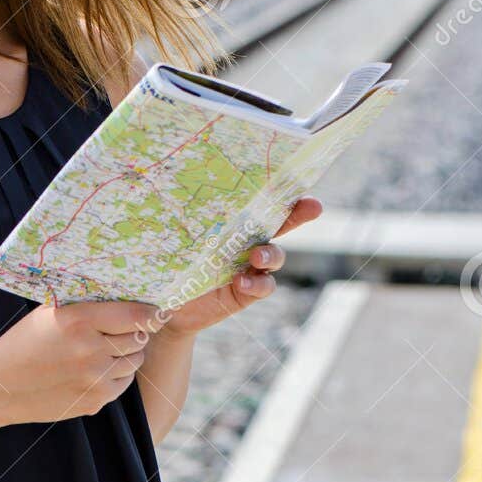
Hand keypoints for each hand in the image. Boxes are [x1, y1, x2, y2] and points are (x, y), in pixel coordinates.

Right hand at [0, 297, 166, 422]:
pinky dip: (116, 375)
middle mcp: (89, 349)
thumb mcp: (49, 313)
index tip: (156, 312)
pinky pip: (123, 383)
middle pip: (138, 337)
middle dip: (136, 332)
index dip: (151, 313)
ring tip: (106, 350)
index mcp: (77, 320)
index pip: (134, 314)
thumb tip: (125, 293)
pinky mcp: (94, 400)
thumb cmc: (25, 342)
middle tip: (128, 329)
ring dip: (127, 354)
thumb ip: (84, 304)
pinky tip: (97, 369)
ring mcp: (93, 378)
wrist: (0, 386)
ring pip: (134, 361)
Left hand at [150, 195, 323, 337]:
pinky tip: (241, 283)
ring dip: (271, 254)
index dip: (283, 190)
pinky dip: (257, 284)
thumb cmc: (171, 260)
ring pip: (276, 255)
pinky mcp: (247, 292)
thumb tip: (169, 183)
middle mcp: (248, 240)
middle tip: (313, 206)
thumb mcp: (176, 236)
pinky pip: (264, 286)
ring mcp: (251, 267)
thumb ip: (182, 218)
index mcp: (233, 221)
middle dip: (300, 213)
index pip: (261, 202)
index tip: (299, 177)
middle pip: (281, 223)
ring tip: (256, 257)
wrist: (168, 304)